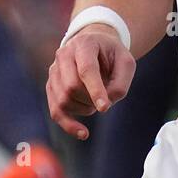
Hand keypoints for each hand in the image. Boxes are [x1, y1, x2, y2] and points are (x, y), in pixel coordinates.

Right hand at [46, 25, 135, 139]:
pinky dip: (68, 124)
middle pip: (72, 86)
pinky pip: (55, 110)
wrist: (95, 44)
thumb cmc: (112, 55)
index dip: (95, 90)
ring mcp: (54, 70)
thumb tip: (105, 104)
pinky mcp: (51, 85)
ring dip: (83, 109)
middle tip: (104, 100)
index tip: (105, 108)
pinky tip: (83, 133)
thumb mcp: (126, 62)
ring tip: (95, 103)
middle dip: (91, 100)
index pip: (86, 70)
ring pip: (63, 100)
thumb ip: (121, 83)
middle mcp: (64, 55)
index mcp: (84, 44)